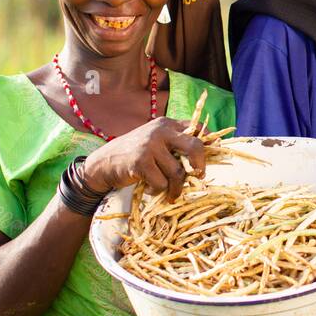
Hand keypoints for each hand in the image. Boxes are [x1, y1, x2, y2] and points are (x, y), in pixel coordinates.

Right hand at [81, 117, 206, 200]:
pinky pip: (161, 183)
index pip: (198, 129)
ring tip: (168, 192)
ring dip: (175, 188)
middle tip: (198, 178)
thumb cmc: (136, 155)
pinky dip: (158, 190)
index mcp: (167, 124)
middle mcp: (160, 130)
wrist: (104, 163)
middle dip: (200, 166)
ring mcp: (150, 145)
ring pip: (178, 172)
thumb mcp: (156, 142)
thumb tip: (211, 149)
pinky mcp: (140, 161)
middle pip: (195, 147)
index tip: (209, 160)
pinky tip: (150, 188)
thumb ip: (177, 142)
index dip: (210, 145)